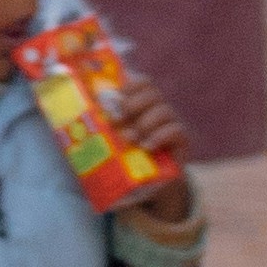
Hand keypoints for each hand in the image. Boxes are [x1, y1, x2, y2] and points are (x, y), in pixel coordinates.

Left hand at [110, 62, 193, 177]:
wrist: (151, 184)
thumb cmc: (128, 158)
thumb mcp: (113, 139)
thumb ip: (104, 124)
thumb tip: (83, 112)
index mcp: (144, 104)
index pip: (143, 82)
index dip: (131, 85)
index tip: (117, 97)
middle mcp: (160, 109)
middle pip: (153, 92)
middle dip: (133, 104)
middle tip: (117, 120)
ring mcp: (173, 122)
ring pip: (163, 110)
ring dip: (144, 123)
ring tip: (130, 139)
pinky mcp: (183, 139)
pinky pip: (175, 130)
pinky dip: (158, 137)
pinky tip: (146, 147)